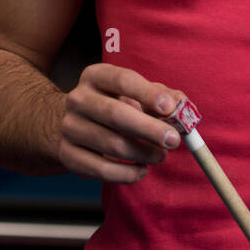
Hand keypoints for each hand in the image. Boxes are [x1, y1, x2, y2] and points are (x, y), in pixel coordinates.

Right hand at [57, 63, 187, 182]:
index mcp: (95, 76)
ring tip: (161, 156)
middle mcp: (78, 99)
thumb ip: (161, 96)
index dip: (148, 93)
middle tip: (174, 140)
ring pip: (111, 144)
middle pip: (115, 114)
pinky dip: (127, 174)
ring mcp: (70, 127)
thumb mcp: (135, 94)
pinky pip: (101, 169)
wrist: (76, 125)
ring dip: (143, 153)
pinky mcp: (68, 155)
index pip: (122, 80)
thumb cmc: (116, 105)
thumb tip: (180, 105)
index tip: (170, 108)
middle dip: (149, 129)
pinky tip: (142, 170)